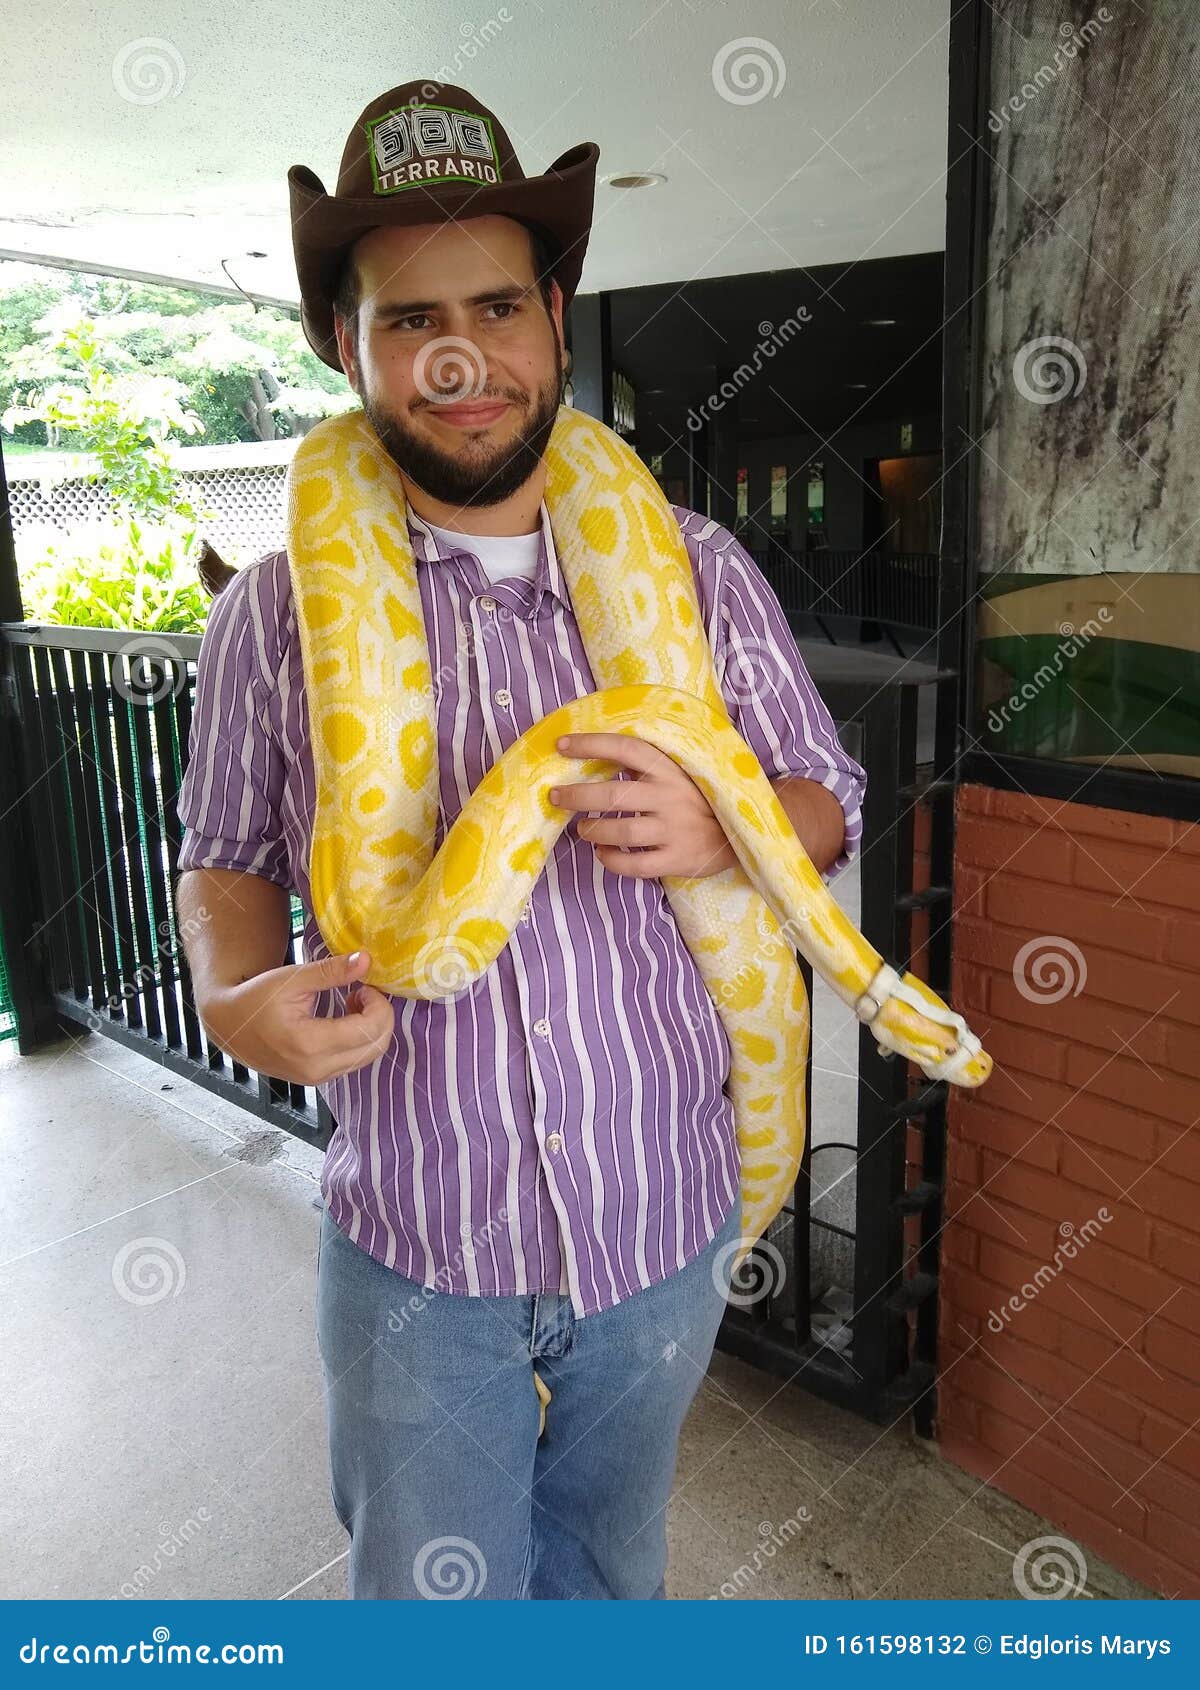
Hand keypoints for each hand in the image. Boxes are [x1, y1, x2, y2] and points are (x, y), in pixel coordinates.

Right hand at [199, 950, 394, 1084]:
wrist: (230, 1026)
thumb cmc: (258, 998)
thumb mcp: (293, 979)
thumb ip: (332, 971)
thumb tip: (366, 960)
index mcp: (309, 1044)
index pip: (369, 1029)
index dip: (378, 1004)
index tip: (363, 985)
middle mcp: (316, 1069)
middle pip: (376, 1046)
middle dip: (381, 1016)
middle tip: (363, 992)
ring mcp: (317, 1078)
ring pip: (368, 1056)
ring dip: (371, 1028)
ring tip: (352, 1004)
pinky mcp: (317, 1079)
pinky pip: (354, 1061)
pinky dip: (360, 1040)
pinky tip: (344, 1020)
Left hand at [549, 732, 738, 879]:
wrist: (741, 833)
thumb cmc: (699, 799)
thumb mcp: (680, 771)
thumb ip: (647, 764)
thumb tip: (596, 752)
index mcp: (670, 769)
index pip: (626, 749)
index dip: (592, 744)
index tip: (562, 745)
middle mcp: (670, 797)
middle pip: (613, 795)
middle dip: (577, 796)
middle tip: (556, 796)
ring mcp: (674, 830)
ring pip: (620, 831)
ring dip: (592, 830)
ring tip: (582, 829)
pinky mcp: (676, 859)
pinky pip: (634, 864)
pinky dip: (611, 860)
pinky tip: (602, 852)